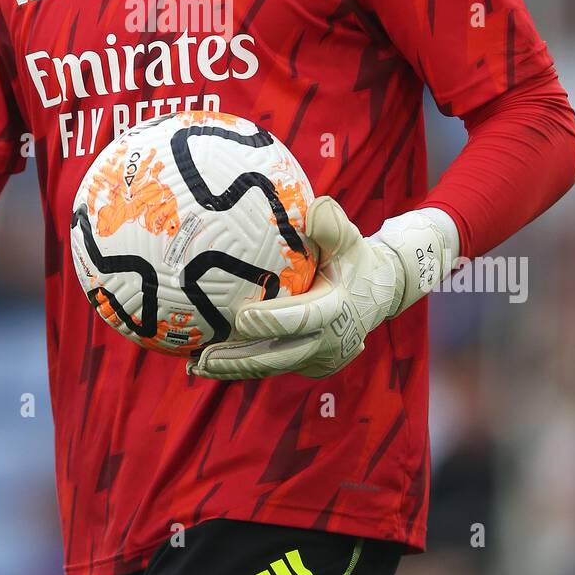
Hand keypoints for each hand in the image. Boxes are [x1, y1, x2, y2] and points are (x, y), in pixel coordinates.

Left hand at [187, 198, 455, 381]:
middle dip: (243, 358)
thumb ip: (332, 224)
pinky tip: (204, 363)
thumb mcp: (349, 237)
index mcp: (338, 308)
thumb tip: (315, 206)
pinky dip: (242, 366)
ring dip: (234, 368)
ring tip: (196, 364)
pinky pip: (273, 366)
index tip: (242, 317)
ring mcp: (320, 358)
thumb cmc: (353, 257)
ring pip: (272, 367)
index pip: (305, 318)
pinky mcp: (309, 365)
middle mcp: (330, 340)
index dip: (274, 321)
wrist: (378, 291)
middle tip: (207, 354)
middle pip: (282, 355)